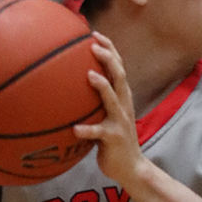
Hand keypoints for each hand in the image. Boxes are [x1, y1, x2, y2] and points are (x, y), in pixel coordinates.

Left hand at [72, 33, 146, 185]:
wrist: (131, 167)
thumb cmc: (113, 140)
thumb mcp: (106, 116)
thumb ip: (94, 102)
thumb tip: (70, 87)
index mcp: (122, 97)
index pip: (118, 67)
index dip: (109, 49)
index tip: (94, 34)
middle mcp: (124, 105)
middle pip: (119, 76)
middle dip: (108, 58)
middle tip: (93, 45)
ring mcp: (120, 121)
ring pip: (113, 99)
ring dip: (102, 86)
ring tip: (89, 75)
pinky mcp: (114, 138)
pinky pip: (99, 132)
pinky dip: (87, 130)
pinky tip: (75, 129)